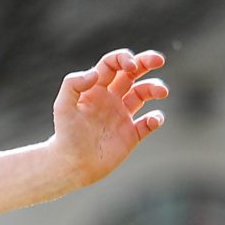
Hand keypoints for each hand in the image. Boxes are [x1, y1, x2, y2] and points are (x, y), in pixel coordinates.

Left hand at [47, 49, 167, 189]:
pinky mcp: (130, 135)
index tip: (131, 65)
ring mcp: (122, 116)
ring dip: (155, 88)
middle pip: (133, 73)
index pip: (113, 64)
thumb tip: (95, 73)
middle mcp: (110, 99)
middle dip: (147, 62)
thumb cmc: (64, 136)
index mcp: (95, 89)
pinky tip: (153, 120)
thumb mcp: (62, 107)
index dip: (124, 58)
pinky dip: (156, 118)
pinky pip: (149, 123)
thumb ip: (72, 84)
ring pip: (144, 93)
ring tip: (162, 92)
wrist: (70, 166)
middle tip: (159, 60)